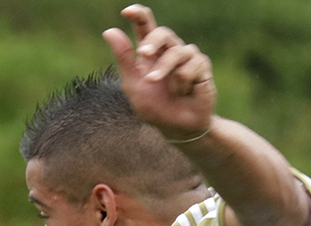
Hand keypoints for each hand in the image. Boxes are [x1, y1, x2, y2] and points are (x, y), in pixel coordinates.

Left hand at [103, 6, 215, 139]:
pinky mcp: (202, 66)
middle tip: (143, 53)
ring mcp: (187, 56)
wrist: (177, 128)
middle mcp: (169, 50)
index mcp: (150, 51)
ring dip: (165, 69)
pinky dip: (183, 82)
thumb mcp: (133, 85)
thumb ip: (123, 58)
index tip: (127, 12)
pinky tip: (183, 92)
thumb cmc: (155, 107)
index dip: (138, 14)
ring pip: (177, 51)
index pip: (145, 25)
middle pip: (163, 32)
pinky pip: (192, 66)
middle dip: (153, 41)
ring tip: (158, 84)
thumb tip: (108, 31)